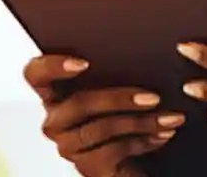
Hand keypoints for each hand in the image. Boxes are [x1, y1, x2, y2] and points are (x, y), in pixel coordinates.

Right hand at [23, 54, 183, 176]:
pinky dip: (143, 141)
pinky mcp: (87, 167)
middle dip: (118, 98)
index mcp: (58, 93)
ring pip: (99, 129)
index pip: (35, 74)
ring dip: (140, 122)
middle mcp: (57, 120)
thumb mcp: (124, 87)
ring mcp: (68, 146)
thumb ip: (121, 68)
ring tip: (171, 117)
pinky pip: (111, 152)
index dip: (51, 66)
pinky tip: (164, 134)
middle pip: (77, 104)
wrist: (139, 160)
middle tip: (155, 97)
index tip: (84, 63)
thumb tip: (147, 41)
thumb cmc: (130, 112)